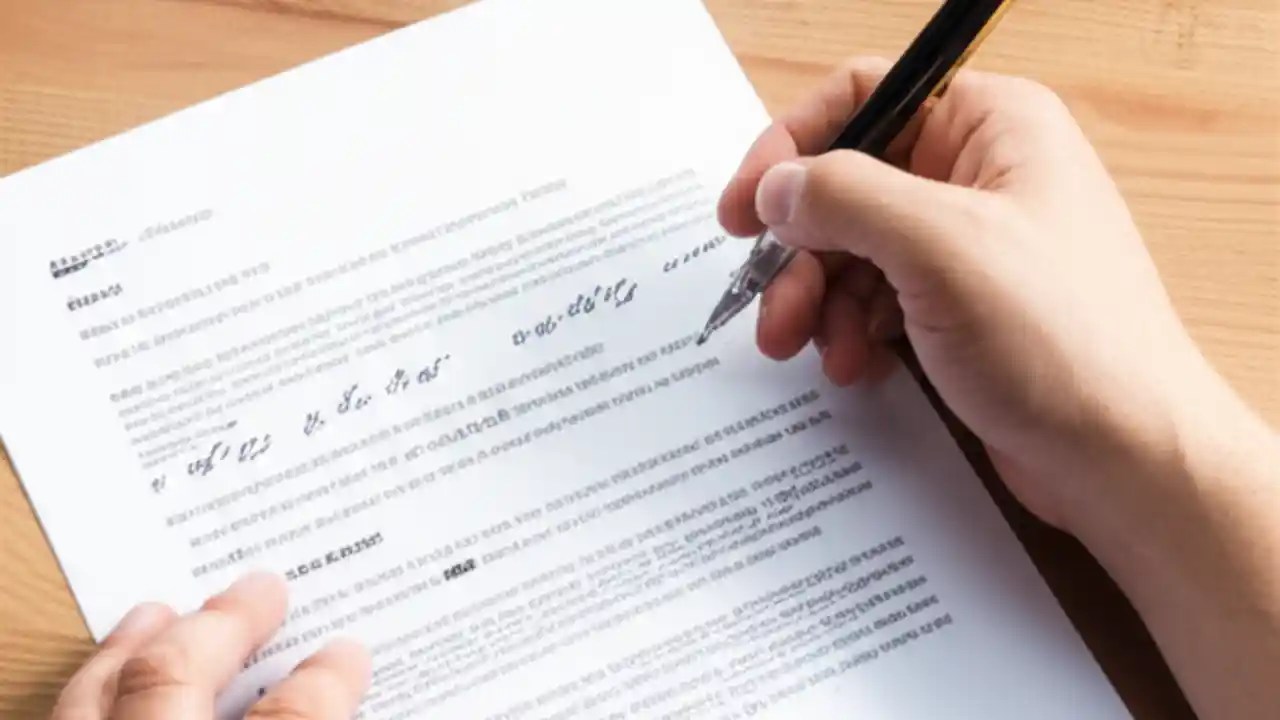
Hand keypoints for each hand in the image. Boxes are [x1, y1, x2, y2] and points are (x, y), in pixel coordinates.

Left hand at [51, 572, 369, 719]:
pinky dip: (87, 692)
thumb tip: (347, 704)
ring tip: (160, 610)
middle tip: (264, 588)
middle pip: (176, 679)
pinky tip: (102, 682)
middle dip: (223, 625)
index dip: (326, 683)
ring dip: (131, 649)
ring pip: (93, 700)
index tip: (347, 653)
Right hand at [719, 57, 1279, 718]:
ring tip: (802, 347)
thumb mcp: (940, 248)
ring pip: (854, 250)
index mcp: (990, 126)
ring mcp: (971, 247)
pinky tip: (856, 367)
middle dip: (800, 249)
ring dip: (818, 299)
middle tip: (772, 305)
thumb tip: (776, 188)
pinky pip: (879, 301)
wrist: (1126, 459)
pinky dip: (853, 331)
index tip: (745, 210)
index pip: (863, 97)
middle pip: (848, 184)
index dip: (793, 146)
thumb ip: (845, 199)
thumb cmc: (1062, 341)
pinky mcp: (962, 310)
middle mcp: (979, 175)